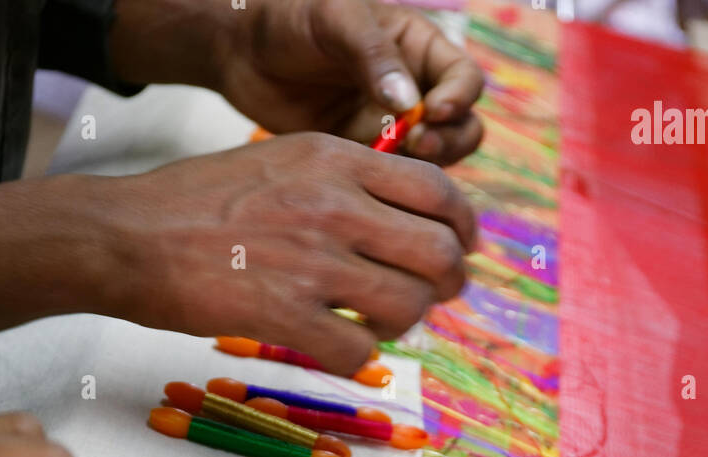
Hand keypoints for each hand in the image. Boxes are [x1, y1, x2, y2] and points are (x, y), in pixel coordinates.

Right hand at [95, 134, 475, 372]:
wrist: (127, 236)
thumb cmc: (198, 205)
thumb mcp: (281, 164)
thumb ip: (344, 183)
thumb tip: (401, 221)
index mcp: (335, 160)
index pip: (437, 191)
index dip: (462, 229)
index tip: (459, 252)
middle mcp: (334, 204)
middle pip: (438, 253)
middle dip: (446, 285)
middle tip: (431, 299)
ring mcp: (312, 261)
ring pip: (407, 305)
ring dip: (402, 325)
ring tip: (375, 324)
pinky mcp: (286, 314)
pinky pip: (360, 351)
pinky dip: (358, 359)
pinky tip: (335, 348)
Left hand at [110, 0, 483, 165]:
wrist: (243, 51)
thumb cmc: (290, 18)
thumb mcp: (335, 20)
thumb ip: (374, 54)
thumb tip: (410, 103)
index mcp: (419, 49)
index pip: (464, 80)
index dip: (459, 99)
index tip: (433, 112)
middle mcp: (414, 91)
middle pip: (462, 129)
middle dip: (447, 141)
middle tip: (414, 144)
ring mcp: (391, 129)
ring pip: (432, 162)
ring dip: (421, 169)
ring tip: (387, 159)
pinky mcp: (365, 158)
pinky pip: (392, 181)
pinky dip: (390, 188)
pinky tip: (368, 183)